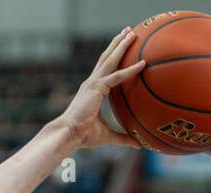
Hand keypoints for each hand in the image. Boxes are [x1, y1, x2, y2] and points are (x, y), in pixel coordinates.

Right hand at [54, 26, 145, 149]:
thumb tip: (139, 144)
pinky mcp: (96, 88)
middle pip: (107, 57)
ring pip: (110, 59)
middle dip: (117, 43)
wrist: (68, 134)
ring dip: (121, 45)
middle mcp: (92, 82)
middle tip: (128, 31)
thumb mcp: (108, 136)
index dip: (114, 57)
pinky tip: (142, 63)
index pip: (105, 69)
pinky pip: (117, 76)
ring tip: (131, 32)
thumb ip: (123, 138)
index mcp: (92, 89)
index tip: (122, 47)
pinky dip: (130, 70)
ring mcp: (93, 83)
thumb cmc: (83, 136)